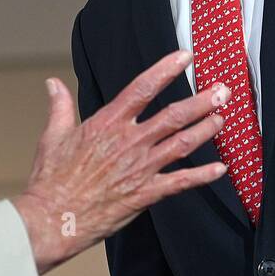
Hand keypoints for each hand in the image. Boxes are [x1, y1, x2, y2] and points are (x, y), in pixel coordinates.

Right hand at [13, 50, 227, 274]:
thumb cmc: (51, 180)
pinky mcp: (145, 194)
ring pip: (182, 144)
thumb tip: (53, 83)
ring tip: (223, 119)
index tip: (184, 57)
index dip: (166, 70)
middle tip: (222, 90)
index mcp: (107, 123)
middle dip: (202, 101)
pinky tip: (219, 170)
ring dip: (206, 130)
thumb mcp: (53, 136)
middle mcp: (129, 142)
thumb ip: (60, 107)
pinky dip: (201, 176)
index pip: (142, 88)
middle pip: (173, 115)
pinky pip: (180, 182)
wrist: (52, 218)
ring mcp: (140, 168)